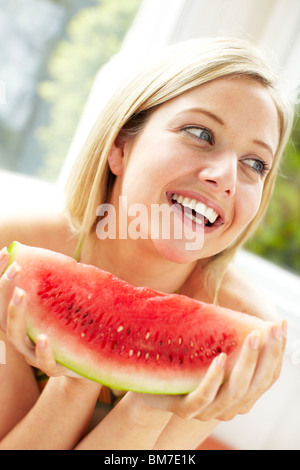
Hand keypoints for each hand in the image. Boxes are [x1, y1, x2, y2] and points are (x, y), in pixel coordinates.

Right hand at [0, 247, 83, 379]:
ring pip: (16, 337)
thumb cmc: (71, 329)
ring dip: (16, 314)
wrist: (90, 363)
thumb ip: (57, 289)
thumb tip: (63, 259)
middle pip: (1, 315)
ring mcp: (33, 354)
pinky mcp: (53, 368)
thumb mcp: (62, 306)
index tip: (6, 252)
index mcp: (21, 321)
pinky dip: (42, 350)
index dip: (0, 276)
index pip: (2, 297)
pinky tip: (45, 338)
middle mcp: (21, 338)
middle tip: (15, 268)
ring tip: (21, 294)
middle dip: (4, 290)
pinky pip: (43, 362)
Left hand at [135, 321, 286, 420]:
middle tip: (271, 329)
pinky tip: (220, 358)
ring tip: (251, 338)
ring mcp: (207, 410)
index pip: (268, 375)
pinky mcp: (185, 409)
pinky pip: (204, 396)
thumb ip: (235, 337)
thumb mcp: (214, 344)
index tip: (280, 325)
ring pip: (235, 391)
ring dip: (246, 363)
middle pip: (257, 384)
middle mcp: (229, 405)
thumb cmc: (187, 357)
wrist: (148, 377)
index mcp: (240, 392)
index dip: (276, 351)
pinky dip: (215, 378)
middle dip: (268, 355)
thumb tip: (259, 320)